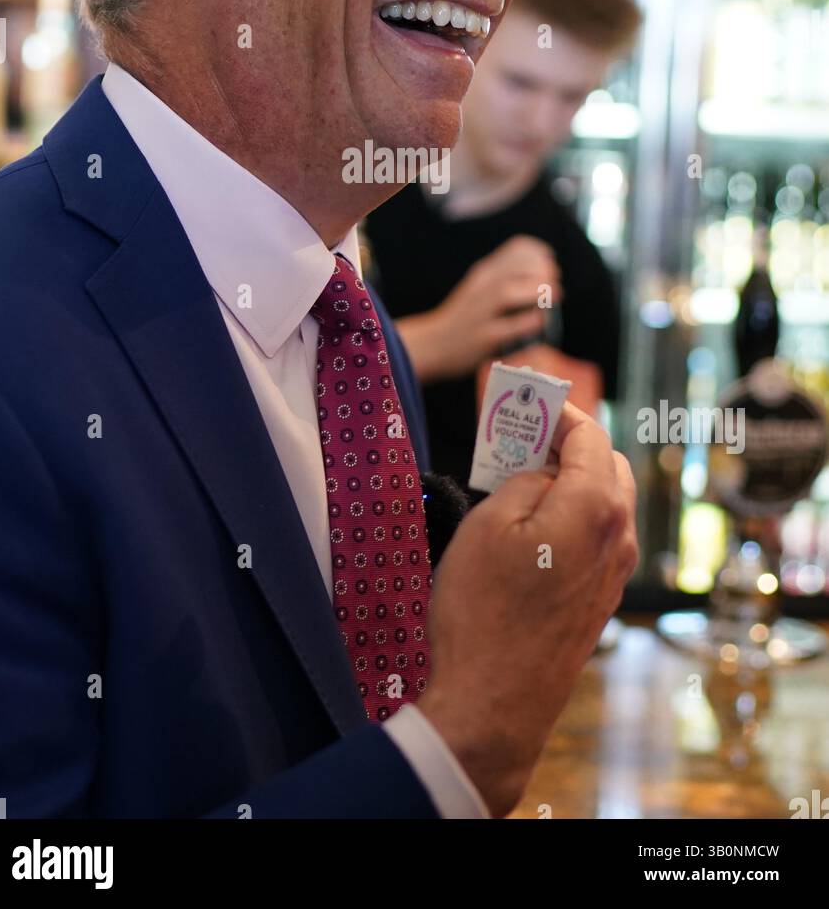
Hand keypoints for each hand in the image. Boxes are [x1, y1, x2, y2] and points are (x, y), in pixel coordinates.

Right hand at [397, 235, 561, 381]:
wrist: (432, 344)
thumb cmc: (464, 316)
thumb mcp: (479, 286)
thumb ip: (505, 274)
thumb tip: (543, 270)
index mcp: (484, 273)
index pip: (514, 249)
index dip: (538, 251)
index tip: (549, 261)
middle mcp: (481, 289)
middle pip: (513, 269)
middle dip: (541, 270)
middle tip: (554, 279)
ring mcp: (480, 313)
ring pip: (507, 294)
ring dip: (535, 291)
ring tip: (554, 295)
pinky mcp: (483, 338)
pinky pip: (508, 328)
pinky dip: (528, 322)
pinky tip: (540, 320)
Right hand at [416, 402, 637, 816]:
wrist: (494, 705)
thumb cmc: (483, 611)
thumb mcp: (488, 524)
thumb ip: (524, 481)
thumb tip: (543, 474)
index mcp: (595, 506)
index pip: (590, 435)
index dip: (558, 411)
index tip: (526, 396)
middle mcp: (618, 535)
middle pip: (607, 464)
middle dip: (569, 441)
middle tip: (522, 434)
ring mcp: (615, 572)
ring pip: (607, 500)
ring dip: (572, 478)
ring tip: (522, 474)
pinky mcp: (603, 599)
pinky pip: (599, 535)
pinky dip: (574, 513)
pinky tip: (535, 521)